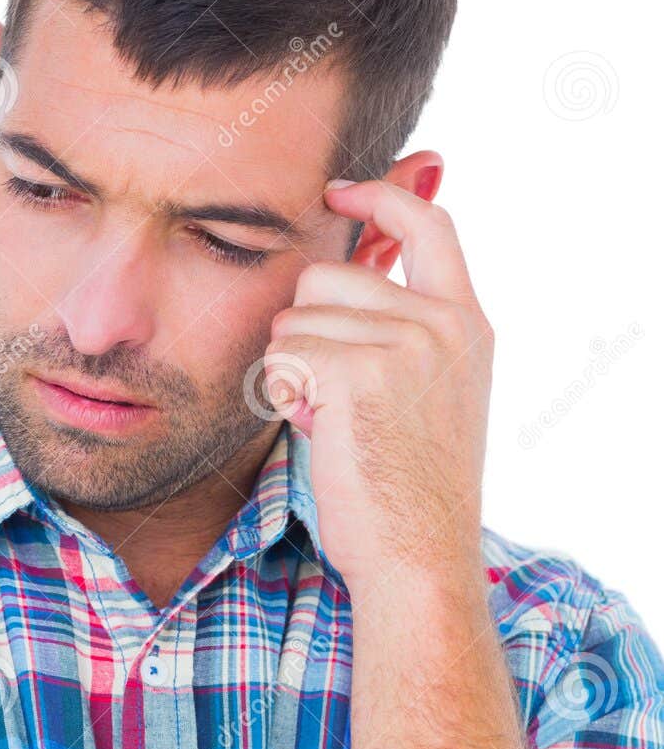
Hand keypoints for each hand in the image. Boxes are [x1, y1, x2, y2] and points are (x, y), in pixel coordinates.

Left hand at [265, 179, 493, 598]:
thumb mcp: (427, 391)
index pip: (427, 223)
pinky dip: (284, 396)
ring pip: (294, 319)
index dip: (378, 198)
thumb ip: (404, 326)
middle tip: (335, 399)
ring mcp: (406, 343)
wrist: (418, 555)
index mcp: (466, 323)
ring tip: (334, 423)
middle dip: (307, 332)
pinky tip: (319, 432)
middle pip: (326, 276)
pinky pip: (282, 355)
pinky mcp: (359, 371)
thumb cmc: (408, 488)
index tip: (338, 193)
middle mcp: (443, 323)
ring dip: (294, 371)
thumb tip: (364, 258)